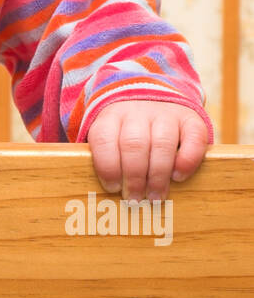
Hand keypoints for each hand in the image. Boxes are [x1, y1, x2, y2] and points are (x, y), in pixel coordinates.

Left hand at [86, 100, 209, 202]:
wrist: (154, 98)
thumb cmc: (127, 132)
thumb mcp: (110, 138)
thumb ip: (107, 160)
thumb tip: (108, 192)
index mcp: (111, 117)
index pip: (104, 139)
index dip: (107, 167)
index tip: (113, 188)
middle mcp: (137, 112)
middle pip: (134, 144)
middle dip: (134, 177)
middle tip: (135, 199)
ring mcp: (165, 113)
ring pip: (162, 143)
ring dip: (158, 176)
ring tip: (155, 196)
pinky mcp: (191, 119)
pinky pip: (194, 138)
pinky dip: (187, 160)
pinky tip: (178, 176)